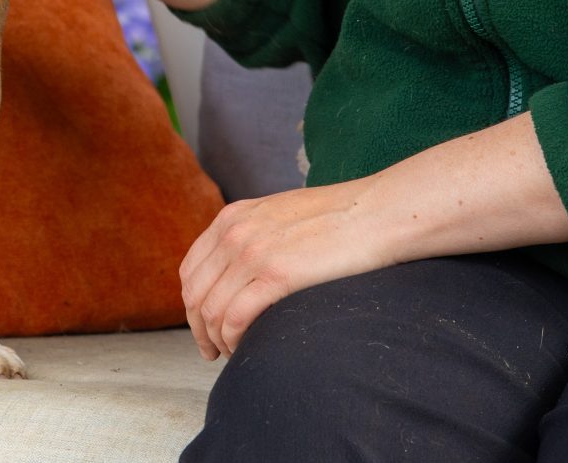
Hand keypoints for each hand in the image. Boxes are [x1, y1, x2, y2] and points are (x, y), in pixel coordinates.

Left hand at [178, 179, 394, 360]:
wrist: (377, 213)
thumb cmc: (338, 219)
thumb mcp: (279, 215)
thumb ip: (254, 236)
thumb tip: (241, 272)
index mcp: (231, 217)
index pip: (191, 270)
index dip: (192, 304)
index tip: (204, 326)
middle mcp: (234, 233)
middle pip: (196, 293)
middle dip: (199, 329)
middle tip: (211, 351)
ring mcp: (253, 253)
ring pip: (212, 309)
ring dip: (215, 339)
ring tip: (230, 354)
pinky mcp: (277, 275)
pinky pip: (236, 317)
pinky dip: (233, 339)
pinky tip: (244, 348)